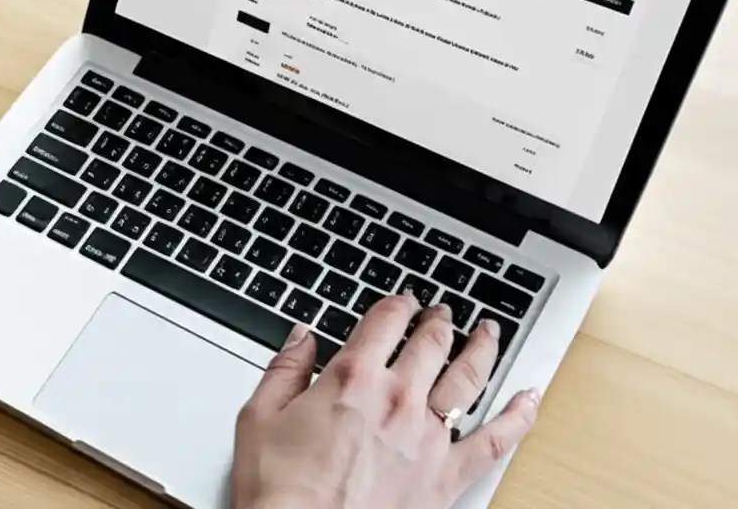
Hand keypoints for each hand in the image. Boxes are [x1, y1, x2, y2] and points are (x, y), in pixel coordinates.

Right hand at [231, 297, 539, 508]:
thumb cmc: (279, 490)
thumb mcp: (259, 416)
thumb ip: (285, 368)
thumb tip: (301, 336)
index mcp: (352, 379)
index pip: (386, 320)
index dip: (398, 303)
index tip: (403, 300)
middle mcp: (397, 400)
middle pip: (431, 342)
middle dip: (439, 320)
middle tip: (444, 312)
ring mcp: (427, 437)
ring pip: (469, 378)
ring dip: (482, 348)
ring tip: (488, 332)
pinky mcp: (445, 476)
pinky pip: (495, 441)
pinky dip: (518, 416)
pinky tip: (530, 398)